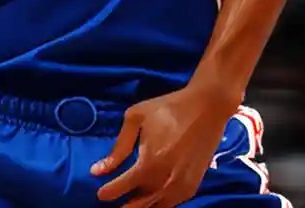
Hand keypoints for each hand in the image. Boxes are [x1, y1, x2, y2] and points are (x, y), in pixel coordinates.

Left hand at [92, 82, 237, 206]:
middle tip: (115, 203)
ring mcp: (181, 185)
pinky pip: (172, 204)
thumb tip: (97, 170)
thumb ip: (118, 148)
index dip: (108, 193)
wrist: (207, 107)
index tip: (100, 194)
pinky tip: (151, 200)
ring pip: (156, 206)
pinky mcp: (193, 185)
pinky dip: (159, 204)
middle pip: (139, 204)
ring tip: (131, 203)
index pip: (123, 187)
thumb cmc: (168, 108)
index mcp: (150, 162)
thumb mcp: (136, 118)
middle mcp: (165, 179)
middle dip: (125, 206)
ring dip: (142, 207)